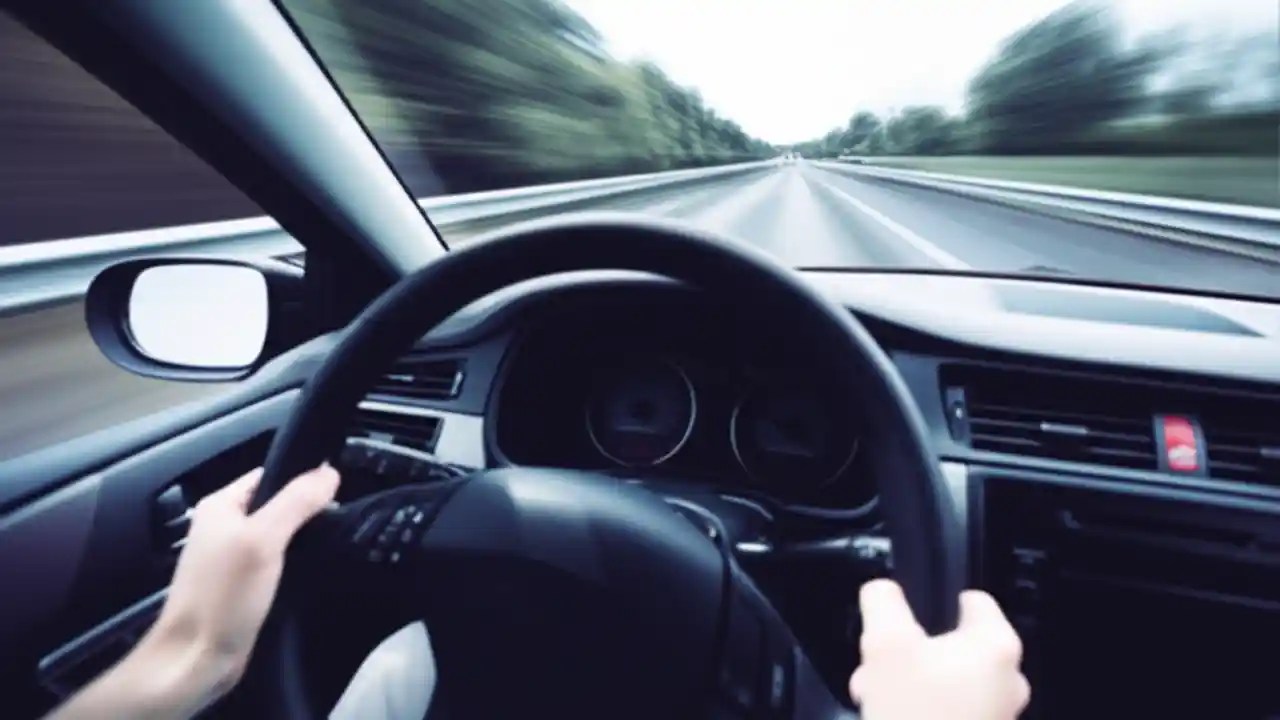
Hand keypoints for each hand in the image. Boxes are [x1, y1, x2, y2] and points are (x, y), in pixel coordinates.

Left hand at [47, 465, 340, 719]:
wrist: (195, 659)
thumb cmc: (222, 598)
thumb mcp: (263, 540)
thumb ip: (296, 502)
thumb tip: (329, 471)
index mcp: (220, 505)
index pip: (270, 474)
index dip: (302, 479)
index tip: (333, 492)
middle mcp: (224, 526)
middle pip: (278, 504)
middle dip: (306, 512)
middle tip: (334, 523)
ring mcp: (232, 557)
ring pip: (279, 535)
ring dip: (302, 540)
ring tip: (326, 546)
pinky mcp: (243, 585)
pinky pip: (276, 562)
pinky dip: (295, 564)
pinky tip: (309, 573)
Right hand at [849, 579, 1029, 719]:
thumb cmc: (914, 712)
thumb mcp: (884, 644)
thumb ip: (883, 602)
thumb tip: (881, 589)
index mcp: (996, 645)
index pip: (975, 600)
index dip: (937, 601)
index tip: (911, 615)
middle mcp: (1008, 679)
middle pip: (956, 644)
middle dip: (912, 651)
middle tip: (880, 665)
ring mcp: (1000, 714)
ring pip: (951, 680)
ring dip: (913, 682)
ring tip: (877, 695)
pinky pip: (954, 712)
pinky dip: (926, 711)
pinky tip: (893, 716)